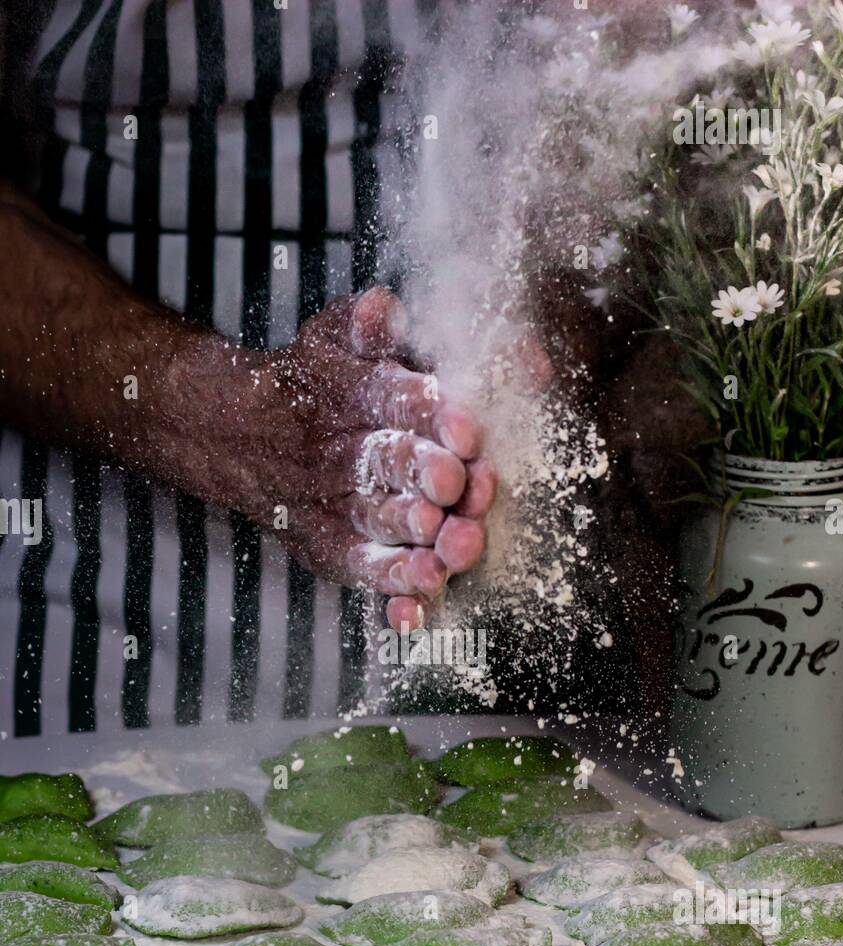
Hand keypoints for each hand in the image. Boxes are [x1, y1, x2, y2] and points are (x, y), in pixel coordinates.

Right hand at [165, 288, 507, 629]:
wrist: (236, 432)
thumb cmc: (310, 379)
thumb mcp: (334, 338)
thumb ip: (374, 326)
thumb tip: (387, 304)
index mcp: (350, 392)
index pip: (390, 397)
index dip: (428, 411)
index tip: (465, 426)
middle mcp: (340, 451)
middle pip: (387, 464)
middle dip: (425, 474)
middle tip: (456, 483)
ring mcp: (333, 505)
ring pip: (378, 523)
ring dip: (415, 538)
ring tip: (451, 550)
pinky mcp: (329, 547)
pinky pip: (361, 572)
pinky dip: (391, 590)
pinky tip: (419, 605)